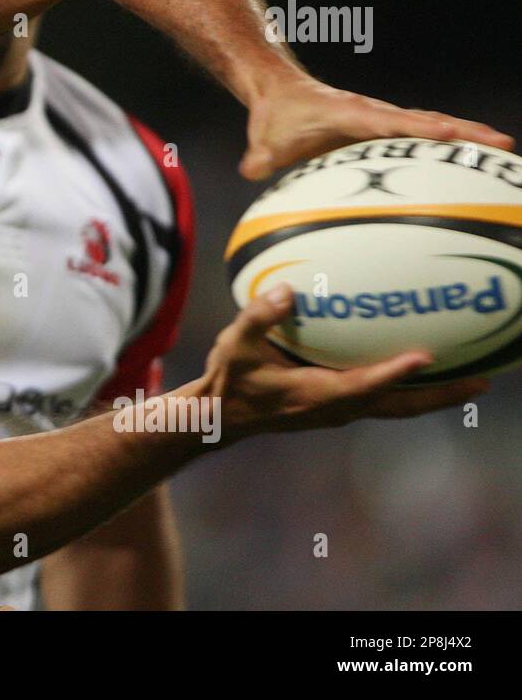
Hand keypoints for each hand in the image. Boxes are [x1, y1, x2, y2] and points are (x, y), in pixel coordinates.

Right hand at [202, 284, 489, 442]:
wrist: (223, 416)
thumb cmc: (229, 379)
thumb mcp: (235, 345)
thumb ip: (259, 317)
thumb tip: (288, 290)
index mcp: (315, 395)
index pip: (362, 385)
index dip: (393, 373)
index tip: (425, 358)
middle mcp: (337, 408)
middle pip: (401, 406)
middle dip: (442, 395)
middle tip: (483, 381)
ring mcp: (342, 410)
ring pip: (399, 406)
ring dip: (436, 395)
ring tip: (472, 378)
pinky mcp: (340, 406)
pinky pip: (386, 398)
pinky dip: (411, 387)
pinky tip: (423, 367)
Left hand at [240, 73, 512, 179]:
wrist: (279, 91)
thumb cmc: (275, 116)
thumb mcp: (264, 139)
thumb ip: (259, 156)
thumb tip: (251, 170)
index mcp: (350, 113)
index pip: (389, 122)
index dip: (418, 128)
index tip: (449, 135)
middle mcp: (374, 114)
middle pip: (427, 121)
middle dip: (464, 132)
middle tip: (502, 145)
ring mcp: (384, 122)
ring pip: (433, 127)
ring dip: (467, 138)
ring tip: (505, 151)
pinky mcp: (386, 132)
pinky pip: (424, 139)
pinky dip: (452, 147)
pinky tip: (477, 164)